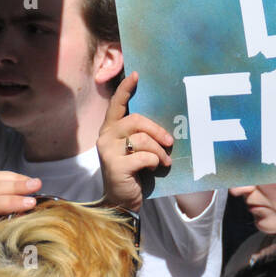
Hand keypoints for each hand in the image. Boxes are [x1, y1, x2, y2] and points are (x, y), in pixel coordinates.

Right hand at [97, 71, 173, 212]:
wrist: (121, 201)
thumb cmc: (133, 170)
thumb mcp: (135, 148)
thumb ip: (141, 134)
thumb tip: (164, 124)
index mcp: (110, 129)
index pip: (116, 104)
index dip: (125, 89)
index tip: (136, 75)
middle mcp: (105, 136)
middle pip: (136, 120)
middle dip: (158, 130)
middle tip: (170, 142)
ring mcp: (108, 151)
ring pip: (142, 139)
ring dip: (159, 151)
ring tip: (165, 161)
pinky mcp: (115, 166)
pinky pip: (143, 157)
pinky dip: (154, 162)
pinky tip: (154, 168)